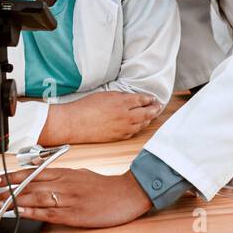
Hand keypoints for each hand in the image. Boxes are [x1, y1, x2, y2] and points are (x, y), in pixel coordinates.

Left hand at [0, 168, 151, 227]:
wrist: (126, 194)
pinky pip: (49, 213)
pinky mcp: (74, 214)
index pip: (32, 173)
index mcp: (64, 173)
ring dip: (14, 203)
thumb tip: (43, 177)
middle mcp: (63, 184)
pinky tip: (21, 214)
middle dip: (6, 193)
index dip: (11, 178)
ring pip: (35, 199)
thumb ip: (61, 176)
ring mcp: (68, 199)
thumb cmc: (104, 186)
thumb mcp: (80, 174)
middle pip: (29, 187)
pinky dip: (33, 213)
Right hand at [41, 92, 162, 143]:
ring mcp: (123, 128)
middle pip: (147, 113)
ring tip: (152, 115)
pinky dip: (139, 128)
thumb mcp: (105, 95)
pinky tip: (140, 125)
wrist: (74, 123)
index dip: (149, 99)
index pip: (142, 100)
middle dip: (154, 109)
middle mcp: (125, 116)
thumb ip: (120, 97)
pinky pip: (133, 132)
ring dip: (149, 119)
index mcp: (122, 103)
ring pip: (142, 124)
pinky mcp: (118, 137)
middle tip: (158, 106)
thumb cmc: (85, 107)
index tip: (152, 98)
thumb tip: (131, 99)